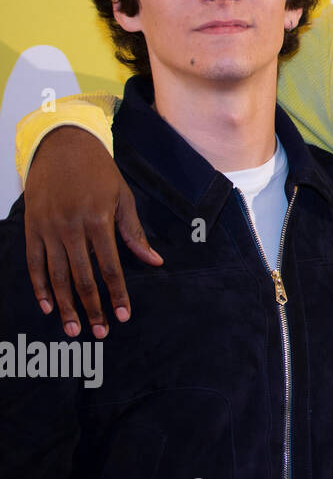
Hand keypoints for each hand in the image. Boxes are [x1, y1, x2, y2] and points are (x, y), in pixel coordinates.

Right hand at [23, 126, 162, 337]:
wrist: (61, 146)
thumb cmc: (99, 172)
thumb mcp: (123, 197)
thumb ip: (134, 233)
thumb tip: (155, 261)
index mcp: (98, 221)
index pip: (110, 267)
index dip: (117, 294)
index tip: (124, 316)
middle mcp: (71, 228)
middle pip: (82, 277)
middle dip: (92, 308)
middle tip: (100, 332)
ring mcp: (48, 229)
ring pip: (56, 276)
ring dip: (64, 305)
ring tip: (74, 329)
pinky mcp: (32, 228)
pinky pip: (34, 263)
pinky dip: (39, 286)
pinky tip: (47, 306)